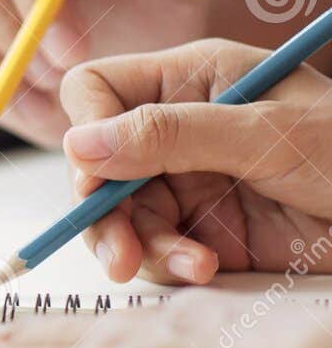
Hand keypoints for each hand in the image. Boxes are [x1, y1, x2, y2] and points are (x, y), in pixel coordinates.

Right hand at [61, 39, 331, 283]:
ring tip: (190, 266)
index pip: (98, 92)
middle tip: (121, 254)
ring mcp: (189, 182)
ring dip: (141, 246)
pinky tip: (209, 269)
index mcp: (192, 79)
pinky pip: (155, 251)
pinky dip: (170, 266)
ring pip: (120, 216)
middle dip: (105, 212)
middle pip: (98, 166)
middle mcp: (179, 128)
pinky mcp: (204, 232)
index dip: (87, 132)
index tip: (95, 180)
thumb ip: (172, 135)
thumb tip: (80, 145)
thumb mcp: (268, 136)